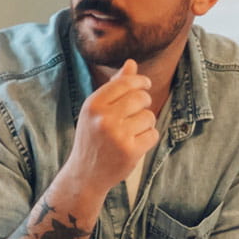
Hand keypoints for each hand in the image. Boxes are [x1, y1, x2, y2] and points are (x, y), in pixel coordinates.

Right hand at [63, 60, 157, 195]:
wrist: (85, 174)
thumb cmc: (92, 137)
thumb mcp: (96, 110)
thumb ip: (114, 87)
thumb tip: (131, 63)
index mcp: (93, 104)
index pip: (126, 83)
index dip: (141, 81)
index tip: (146, 84)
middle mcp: (104, 118)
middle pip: (141, 98)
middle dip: (144, 103)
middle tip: (137, 112)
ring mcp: (117, 135)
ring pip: (149, 117)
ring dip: (145, 124)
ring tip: (132, 132)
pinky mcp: (130, 151)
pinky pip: (153, 134)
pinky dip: (148, 138)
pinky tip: (135, 144)